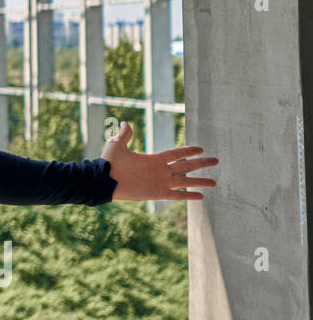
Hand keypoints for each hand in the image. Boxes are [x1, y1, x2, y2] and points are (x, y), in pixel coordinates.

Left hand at [101, 121, 217, 201]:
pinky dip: (189, 195)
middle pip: (186, 166)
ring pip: (185, 181)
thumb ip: (124, 135)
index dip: (188, 151)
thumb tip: (125, 123)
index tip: (201, 149)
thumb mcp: (117, 145)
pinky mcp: (157, 193)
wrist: (103, 179)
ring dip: (200, 182)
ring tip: (215, 182)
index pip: (176, 154)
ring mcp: (160, 182)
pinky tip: (201, 196)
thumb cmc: (109, 162)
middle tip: (216, 161)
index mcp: (153, 159)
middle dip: (201, 163)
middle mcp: (160, 171)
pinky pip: (177, 195)